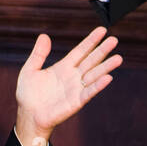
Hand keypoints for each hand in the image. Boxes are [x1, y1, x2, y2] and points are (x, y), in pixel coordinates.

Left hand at [14, 27, 121, 145]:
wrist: (28, 115)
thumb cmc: (28, 94)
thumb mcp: (30, 69)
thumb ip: (38, 54)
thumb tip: (44, 36)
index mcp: (63, 67)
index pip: (81, 51)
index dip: (91, 41)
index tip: (102, 30)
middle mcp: (73, 76)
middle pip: (91, 60)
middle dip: (102, 50)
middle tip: (114, 39)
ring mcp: (76, 88)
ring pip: (94, 75)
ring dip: (106, 67)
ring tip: (118, 58)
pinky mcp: (76, 102)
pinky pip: (89, 92)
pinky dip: (98, 86)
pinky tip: (108, 78)